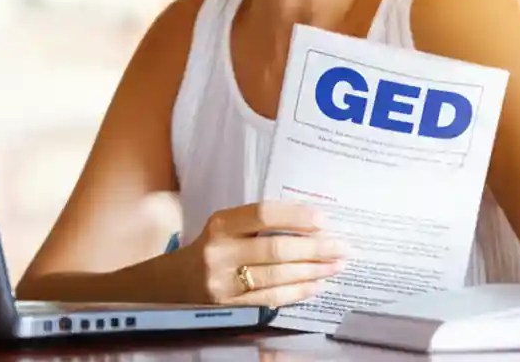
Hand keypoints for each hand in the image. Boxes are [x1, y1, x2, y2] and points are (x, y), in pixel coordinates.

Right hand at [170, 201, 349, 306]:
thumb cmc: (213, 247)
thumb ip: (260, 223)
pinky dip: (298, 291)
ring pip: (277, 275)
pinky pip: (271, 298)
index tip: (324, 220)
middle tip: (342, 247)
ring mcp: (224, 281)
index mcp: (221, 223)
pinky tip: (317, 285)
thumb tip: (312, 225)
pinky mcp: (231, 305)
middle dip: (315, 248)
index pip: (263, 214)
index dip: (296, 216)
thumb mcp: (227, 227)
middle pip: (275, 248)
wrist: (177, 282)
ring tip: (336, 265)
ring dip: (313, 271)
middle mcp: (220, 251)